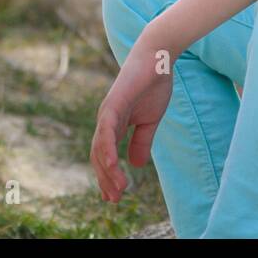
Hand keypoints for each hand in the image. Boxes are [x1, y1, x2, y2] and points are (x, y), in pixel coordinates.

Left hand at [91, 34, 174, 202]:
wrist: (158, 58)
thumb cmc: (153, 84)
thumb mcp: (150, 120)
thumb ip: (142, 141)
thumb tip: (136, 165)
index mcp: (114, 125)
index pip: (106, 156)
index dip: (109, 176)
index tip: (114, 196)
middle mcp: (105, 121)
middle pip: (99, 156)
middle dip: (106, 179)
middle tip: (115, 199)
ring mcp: (107, 113)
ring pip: (100, 148)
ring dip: (107, 171)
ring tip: (117, 189)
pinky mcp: (112, 105)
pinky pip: (106, 131)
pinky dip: (106, 149)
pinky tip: (110, 164)